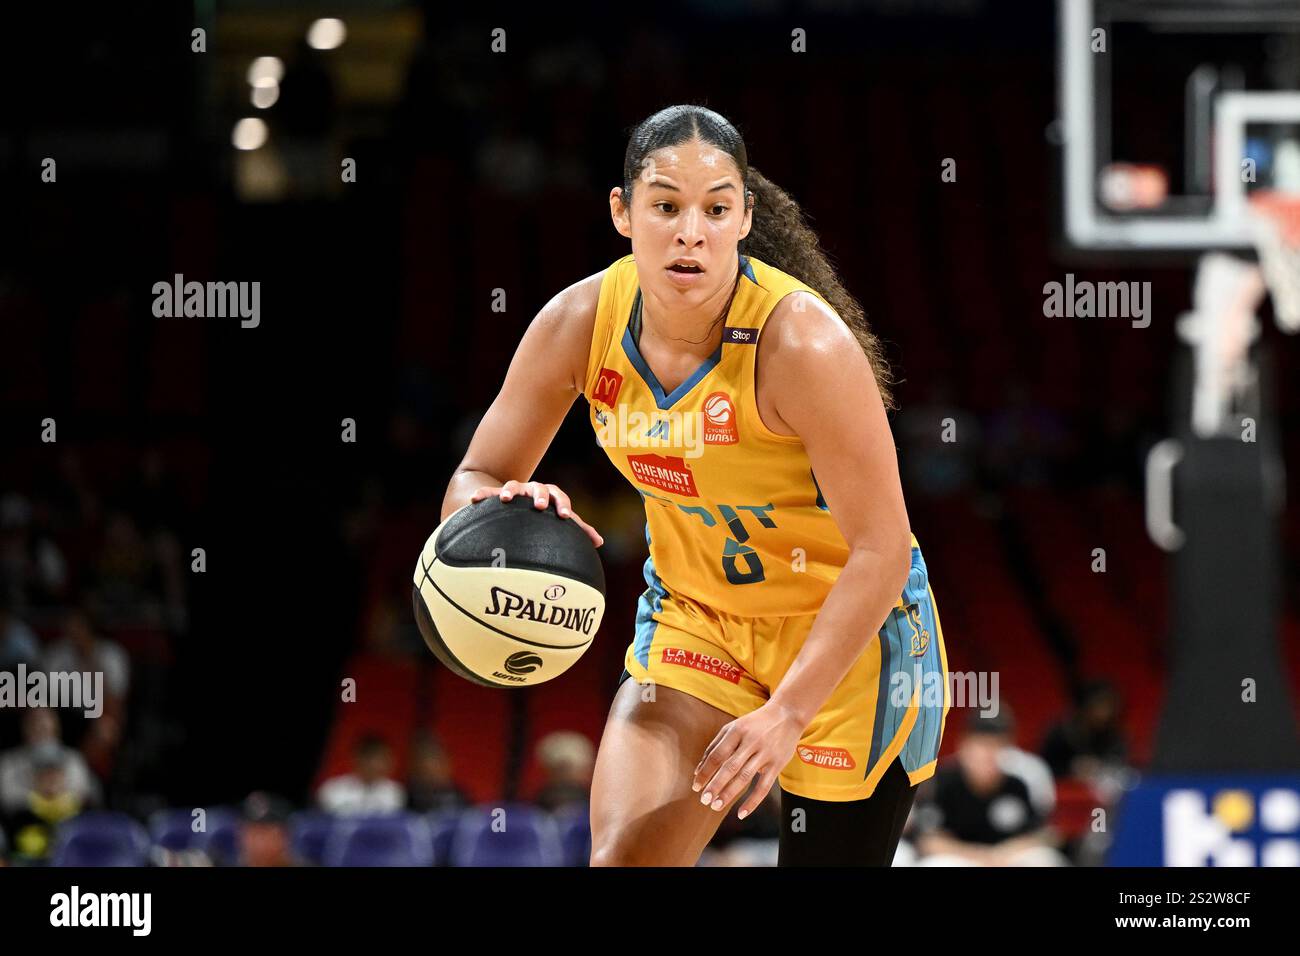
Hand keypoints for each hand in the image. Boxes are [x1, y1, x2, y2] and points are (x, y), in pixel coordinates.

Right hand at [470, 480, 604, 547]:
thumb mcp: (560, 521)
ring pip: (513, 486)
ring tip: (505, 499)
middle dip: (540, 495)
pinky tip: (475, 500)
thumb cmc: (546, 516)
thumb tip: (599, 542)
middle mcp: (535, 490)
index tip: (565, 516)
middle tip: (540, 506)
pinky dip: (483, 495)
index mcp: (552, 496)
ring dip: (510, 490)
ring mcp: (516, 491)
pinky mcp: (498, 495)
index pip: (561, 497)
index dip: (564, 505)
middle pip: (540, 488)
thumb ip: (579, 530)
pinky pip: (488, 492)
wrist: (523, 502)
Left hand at [692, 700, 805, 819]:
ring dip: (729, 794)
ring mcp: (765, 753)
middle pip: (729, 767)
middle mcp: (750, 741)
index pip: (717, 755)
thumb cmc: (755, 723)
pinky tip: (741, 813)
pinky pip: (763, 787)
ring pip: (745, 777)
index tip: (696, 786)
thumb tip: (699, 771)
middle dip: (715, 785)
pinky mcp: (777, 764)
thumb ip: (716, 746)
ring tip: (716, 806)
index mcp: (736, 730)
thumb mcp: (734, 727)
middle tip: (704, 800)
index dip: (705, 771)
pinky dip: (752, 802)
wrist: (787, 714)